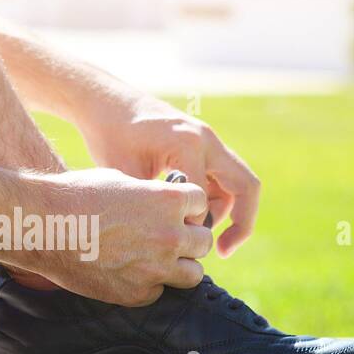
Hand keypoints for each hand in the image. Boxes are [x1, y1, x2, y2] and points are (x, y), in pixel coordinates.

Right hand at [8, 169, 212, 306]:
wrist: (44, 226)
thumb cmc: (76, 195)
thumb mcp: (121, 181)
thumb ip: (151, 197)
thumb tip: (163, 206)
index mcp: (168, 201)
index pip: (201, 205)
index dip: (187, 207)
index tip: (174, 211)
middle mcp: (169, 235)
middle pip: (203, 242)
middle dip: (189, 238)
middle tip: (168, 237)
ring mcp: (155, 268)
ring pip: (193, 274)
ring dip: (180, 266)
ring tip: (158, 260)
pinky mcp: (137, 293)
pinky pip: (159, 292)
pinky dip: (150, 284)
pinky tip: (129, 272)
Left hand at [78, 93, 259, 257]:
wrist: (106, 102)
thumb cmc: (109, 135)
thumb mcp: (125, 174)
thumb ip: (153, 204)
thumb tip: (174, 239)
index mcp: (187, 145)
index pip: (208, 199)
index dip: (197, 227)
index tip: (180, 244)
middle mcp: (206, 140)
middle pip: (247, 186)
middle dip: (242, 222)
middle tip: (224, 251)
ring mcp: (207, 140)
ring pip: (236, 182)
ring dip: (224, 210)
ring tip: (195, 231)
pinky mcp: (202, 144)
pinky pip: (221, 176)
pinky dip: (213, 197)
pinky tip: (190, 215)